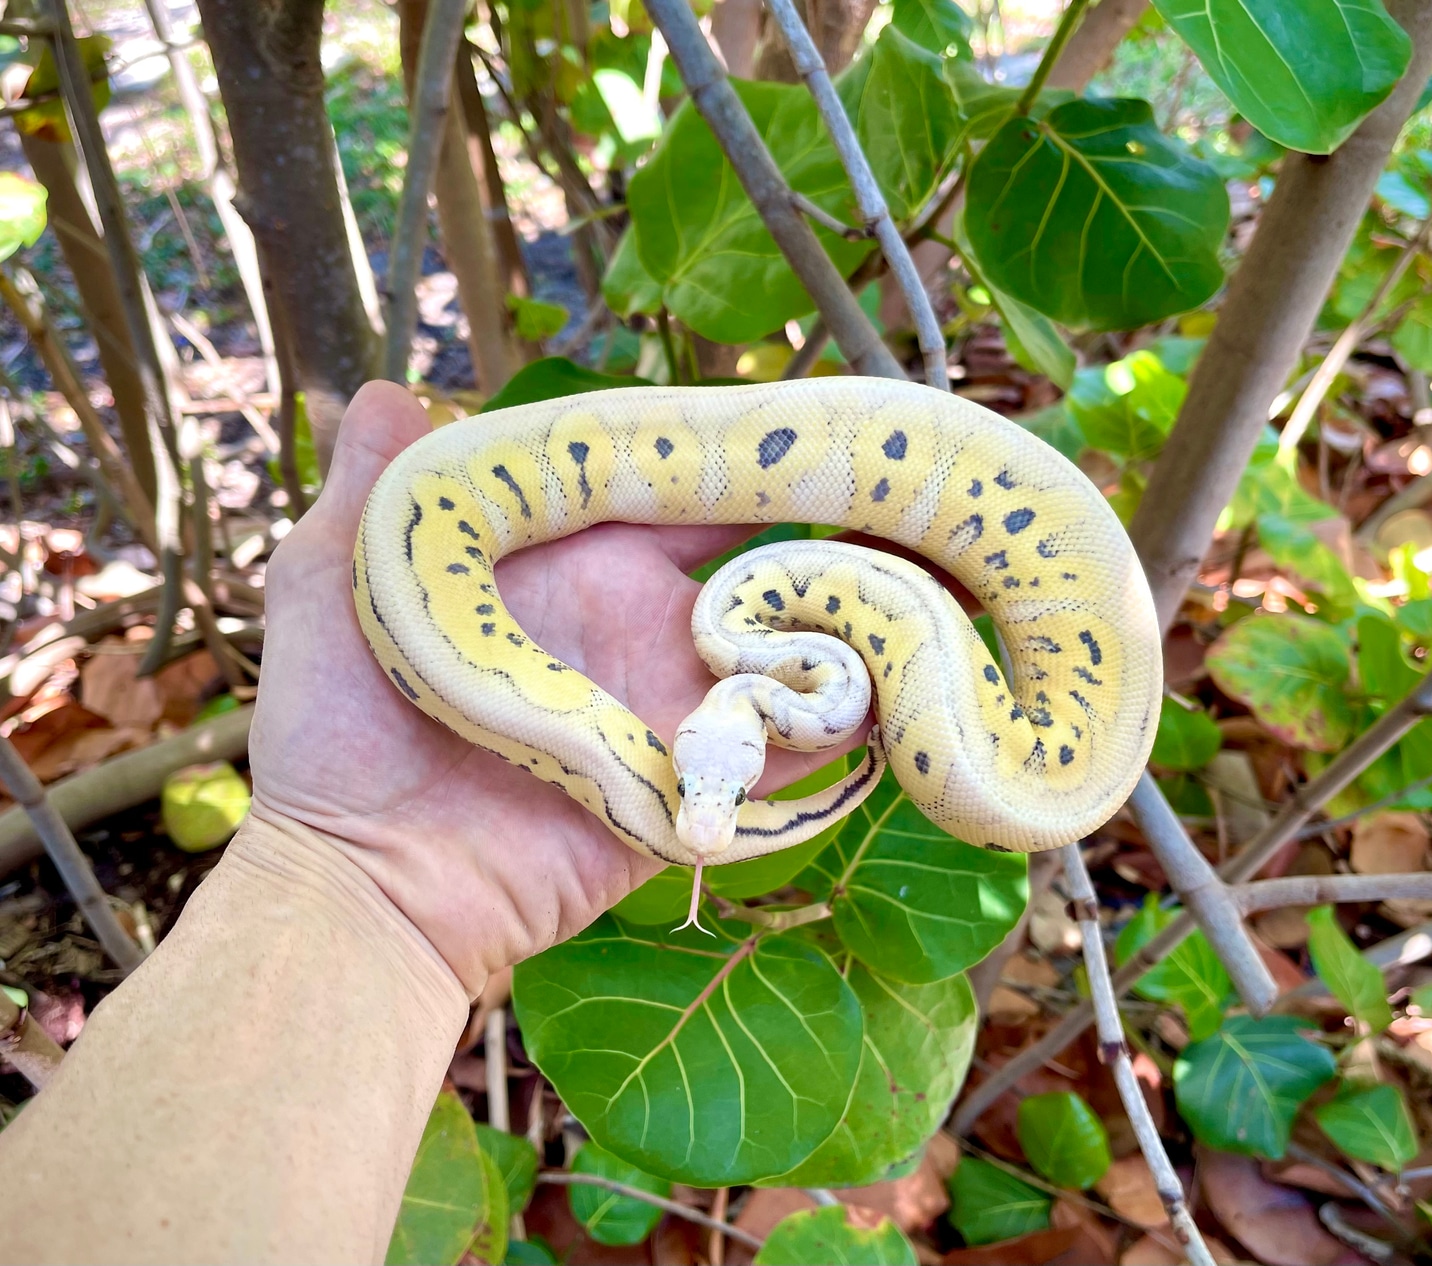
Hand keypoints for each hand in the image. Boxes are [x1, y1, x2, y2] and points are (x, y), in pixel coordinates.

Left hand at [249, 382, 860, 993]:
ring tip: (939, 574)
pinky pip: (785, 754)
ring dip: (859, 618)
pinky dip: (847, 723)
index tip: (814, 416)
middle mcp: (640, 626)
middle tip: (916, 490)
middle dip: (834, 526)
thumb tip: (385, 393)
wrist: (364, 878)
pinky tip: (909, 682)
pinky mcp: (691, 788)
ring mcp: (672, 709)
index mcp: (574, 563)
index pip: (677, 487)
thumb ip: (372, 488)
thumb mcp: (335, 584)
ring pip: (791, 651)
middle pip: (760, 562)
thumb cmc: (337, 730)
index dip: (741, 453)